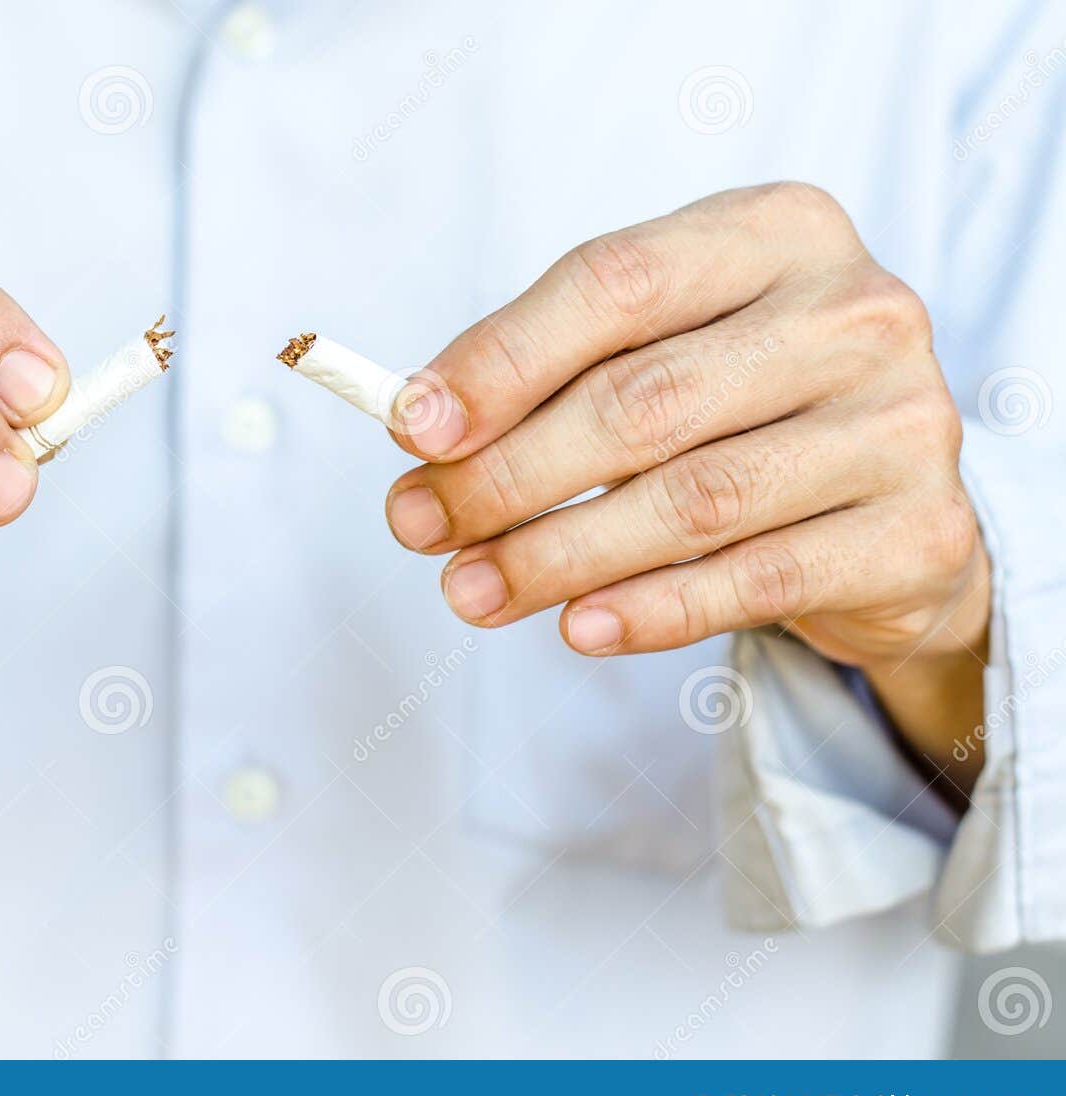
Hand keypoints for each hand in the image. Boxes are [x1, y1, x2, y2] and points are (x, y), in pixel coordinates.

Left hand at [384, 184, 988, 775]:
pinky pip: (756, 581)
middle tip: (419, 525)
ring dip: (556, 555)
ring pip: (692, 500)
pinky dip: (651, 611)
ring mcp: (904, 423)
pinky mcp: (918, 535)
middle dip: (507, 474)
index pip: (616, 282)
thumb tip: (424, 426)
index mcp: (778, 232)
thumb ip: (553, 373)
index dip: (500, 360)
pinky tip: (578, 627)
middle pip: (643, 399)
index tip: (412, 428)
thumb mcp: (662, 351)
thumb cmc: (744, 411)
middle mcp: (856, 312)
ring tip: (471, 591)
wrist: (891, 510)